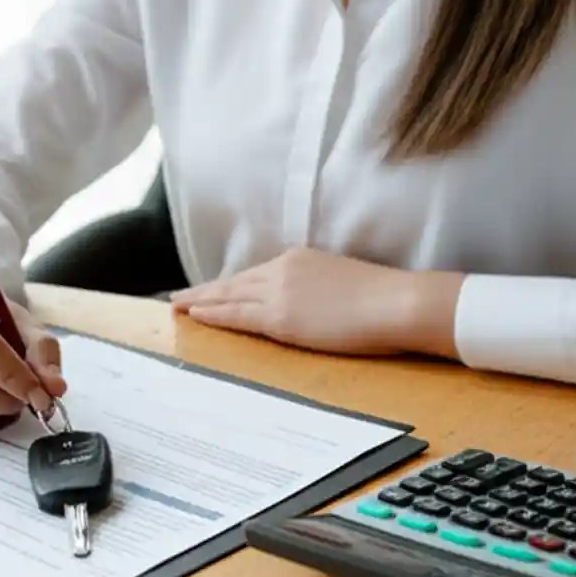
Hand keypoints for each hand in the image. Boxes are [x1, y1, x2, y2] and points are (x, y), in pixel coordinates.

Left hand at [170, 247, 464, 357]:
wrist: (397, 302)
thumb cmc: (385, 298)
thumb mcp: (344, 282)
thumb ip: (319, 289)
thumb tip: (312, 305)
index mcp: (300, 259)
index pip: (256, 275)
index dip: (230, 284)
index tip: (211, 290)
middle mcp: (283, 269)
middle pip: (235, 282)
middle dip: (205, 291)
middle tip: (178, 297)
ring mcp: (279, 292)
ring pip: (229, 297)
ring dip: (201, 302)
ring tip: (177, 308)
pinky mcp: (279, 317)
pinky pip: (237, 316)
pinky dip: (213, 315)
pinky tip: (196, 317)